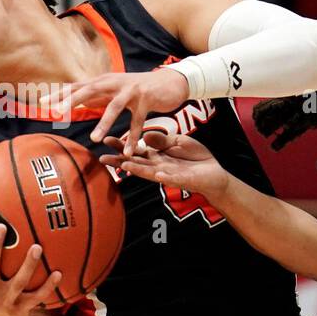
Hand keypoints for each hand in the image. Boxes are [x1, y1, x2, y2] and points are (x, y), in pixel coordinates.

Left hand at [40, 68, 189, 154]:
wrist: (171, 82)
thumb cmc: (142, 89)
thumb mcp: (117, 90)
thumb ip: (99, 95)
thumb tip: (78, 102)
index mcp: (105, 81)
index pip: (79, 86)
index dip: (60, 93)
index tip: (43, 103)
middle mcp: (115, 83)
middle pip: (89, 90)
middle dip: (71, 101)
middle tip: (57, 113)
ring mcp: (131, 90)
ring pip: (113, 107)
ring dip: (104, 123)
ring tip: (94, 139)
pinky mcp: (147, 100)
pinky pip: (137, 121)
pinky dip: (133, 136)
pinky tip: (128, 150)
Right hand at [99, 130, 230, 202]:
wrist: (214, 172)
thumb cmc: (194, 157)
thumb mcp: (177, 142)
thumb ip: (162, 140)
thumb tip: (145, 135)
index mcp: (156, 155)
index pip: (135, 150)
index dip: (121, 146)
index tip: (106, 139)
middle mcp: (158, 166)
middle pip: (136, 163)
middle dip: (120, 161)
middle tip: (102, 158)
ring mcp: (169, 174)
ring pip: (150, 173)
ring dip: (137, 170)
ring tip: (125, 165)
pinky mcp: (183, 180)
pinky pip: (173, 178)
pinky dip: (165, 176)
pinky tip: (158, 173)